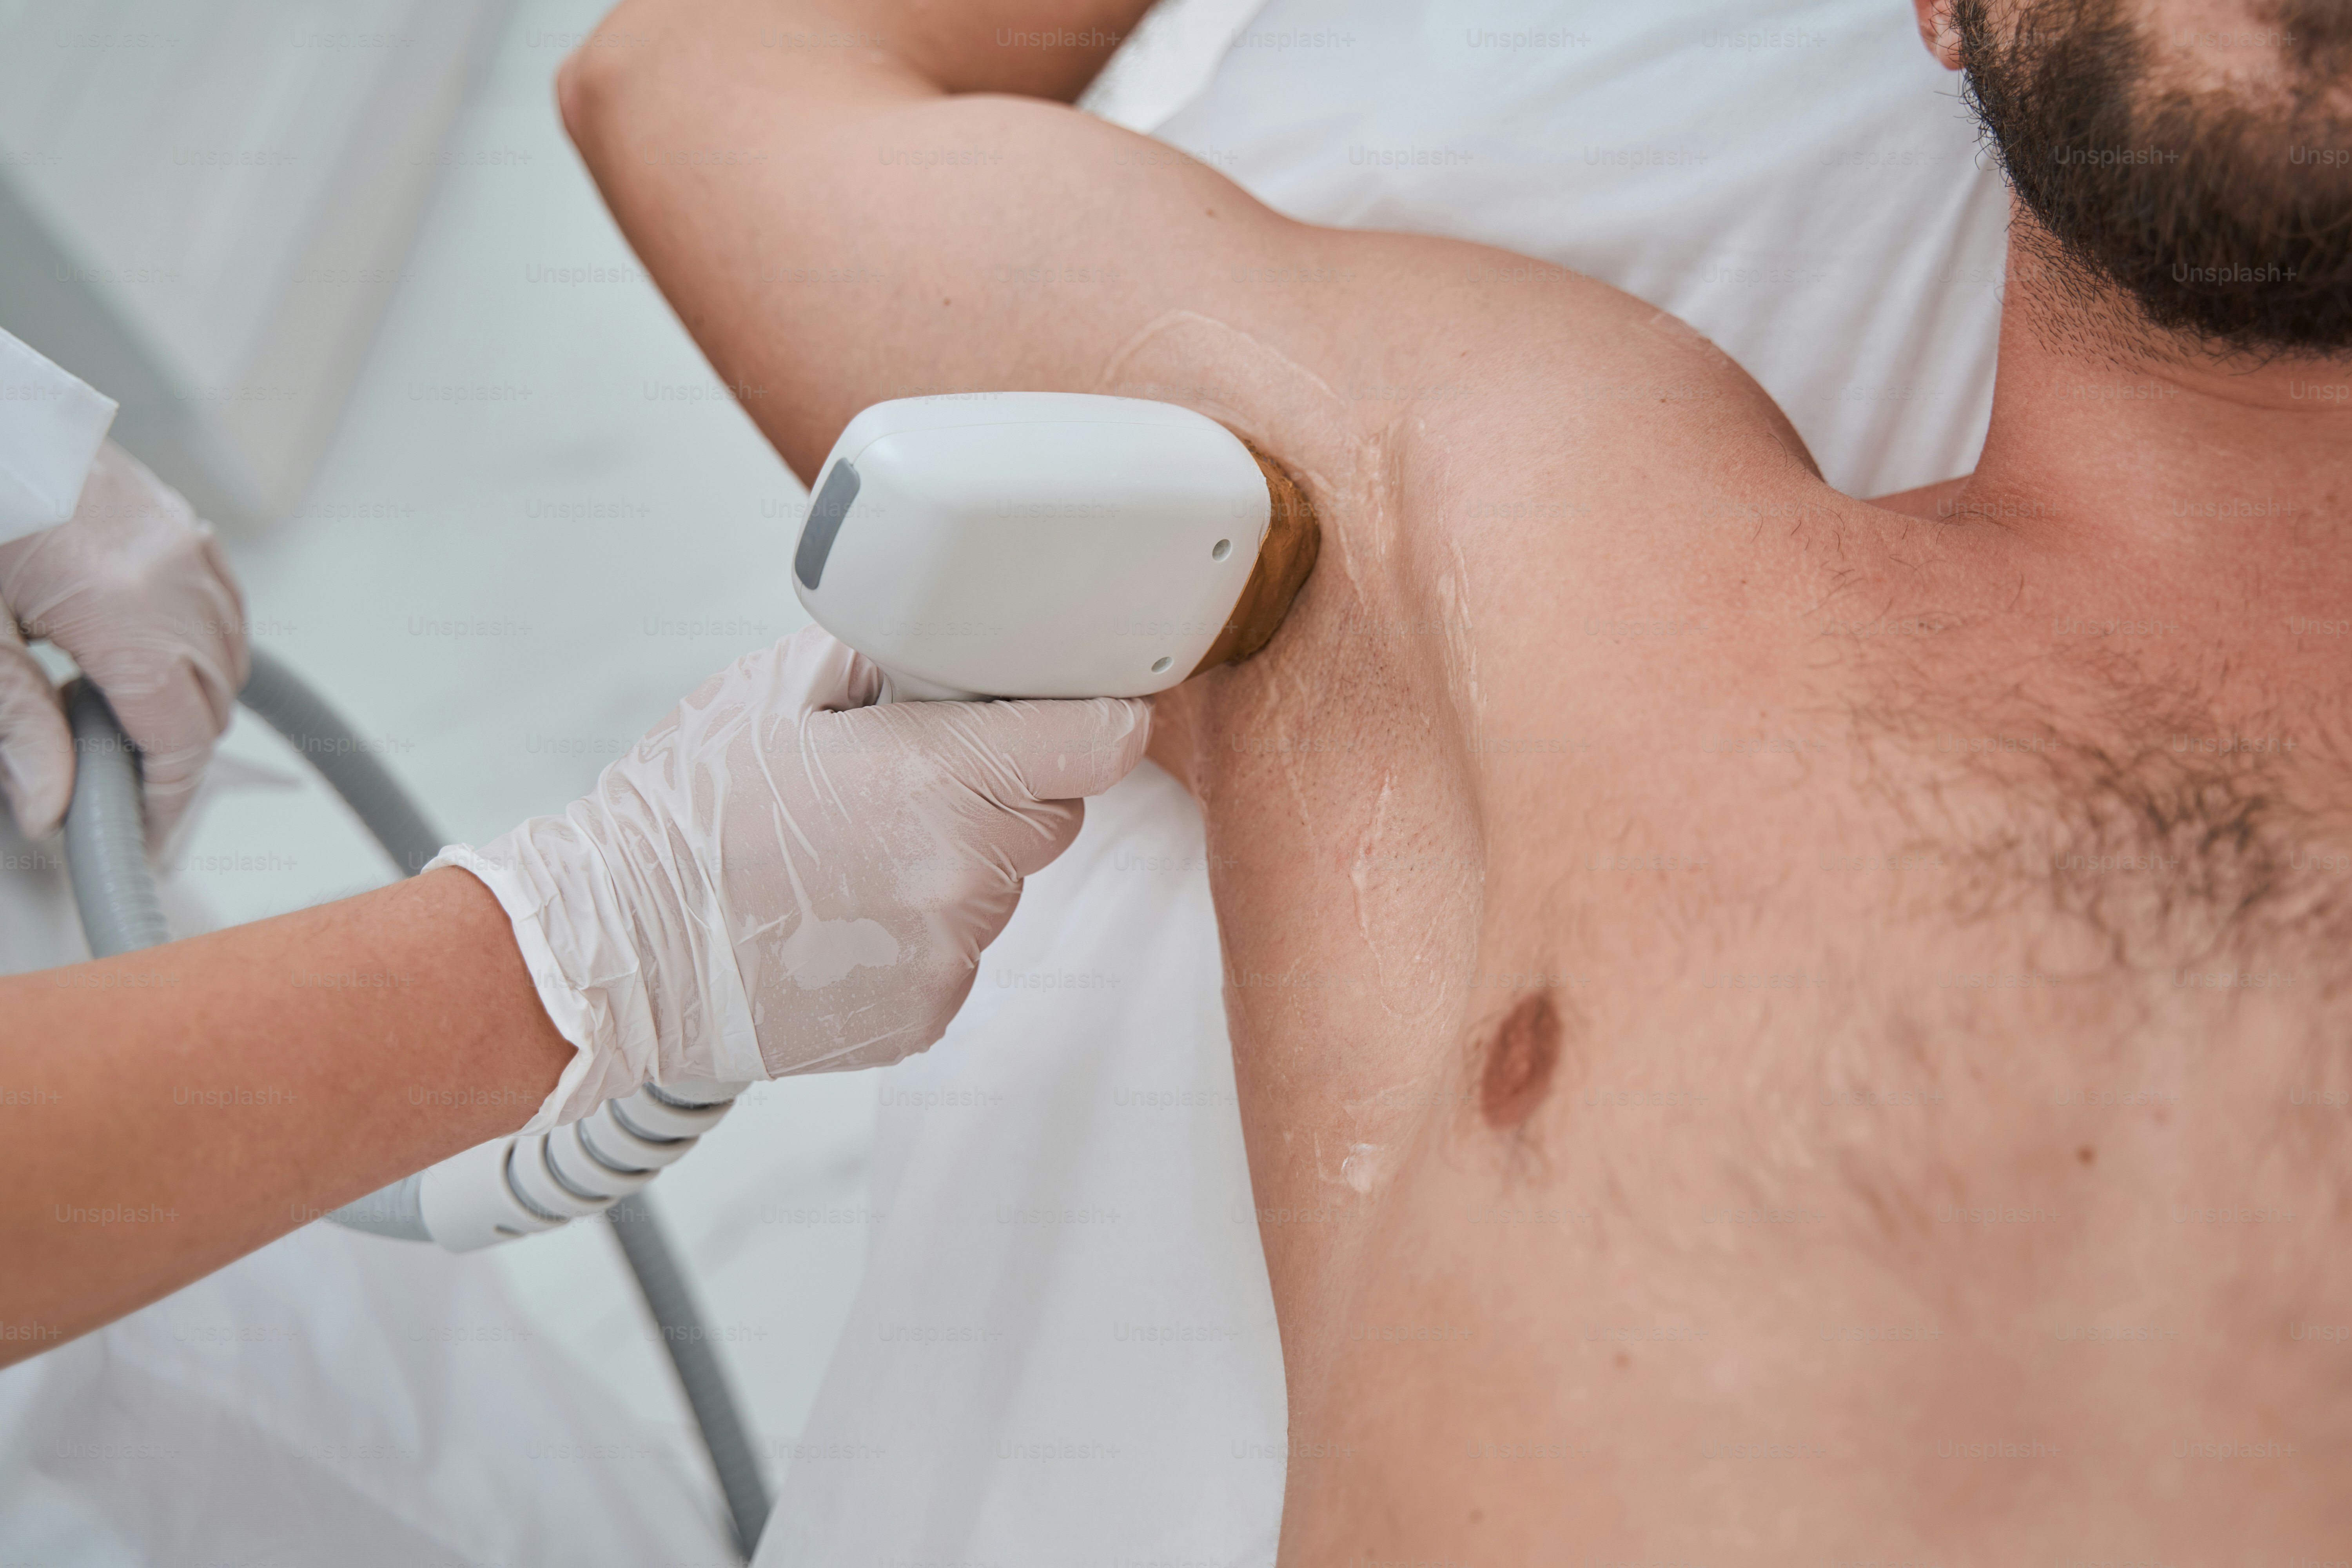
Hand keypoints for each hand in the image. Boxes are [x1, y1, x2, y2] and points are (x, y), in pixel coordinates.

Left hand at [0, 442, 246, 848]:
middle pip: (212, 701)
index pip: (179, 735)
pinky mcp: (181, 520)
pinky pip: (220, 606)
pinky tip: (143, 655)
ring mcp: (186, 541)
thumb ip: (17, 719)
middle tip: (115, 787)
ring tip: (118, 718)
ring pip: (226, 657)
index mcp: (121, 605)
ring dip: (188, 700)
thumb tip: (49, 801)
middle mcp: (172, 573)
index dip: (166, 799)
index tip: (142, 835)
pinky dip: (197, 646)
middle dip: (173, 755)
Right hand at [434, 626, 1151, 1127]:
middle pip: (1051, 816)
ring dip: (950, 865)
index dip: (1093, 721)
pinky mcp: (924, 1014)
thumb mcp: (775, 686)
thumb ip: (887, 661)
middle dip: (1000, 790)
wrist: (614, 948)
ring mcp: (948, 953)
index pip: (1101, 744)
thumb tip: (949, 657)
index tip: (1077, 716)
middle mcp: (962, 872)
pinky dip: (913, 932)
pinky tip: (832, 916)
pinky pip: (954, 952)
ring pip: (998, 889)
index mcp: (940, 776)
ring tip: (842, 857)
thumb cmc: (681, 815)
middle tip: (903, 783)